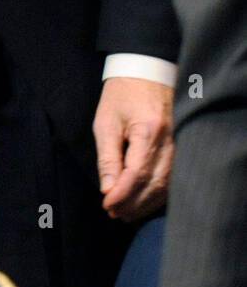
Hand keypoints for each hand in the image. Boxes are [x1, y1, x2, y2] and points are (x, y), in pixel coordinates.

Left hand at [92, 76, 173, 220]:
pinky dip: (158, 193)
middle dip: (133, 203)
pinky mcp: (181, 147)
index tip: (107, 204)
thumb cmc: (121, 96)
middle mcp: (170, 140)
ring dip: (146, 203)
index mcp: (149, 131)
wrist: (146, 73)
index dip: (122, 194)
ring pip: (167, 184)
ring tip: (125, 213)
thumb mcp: (106, 122)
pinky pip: (173, 177)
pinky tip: (143, 201)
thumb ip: (107, 157)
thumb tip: (107, 189)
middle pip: (155, 184)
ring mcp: (180, 144)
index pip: (137, 173)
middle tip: (114, 213)